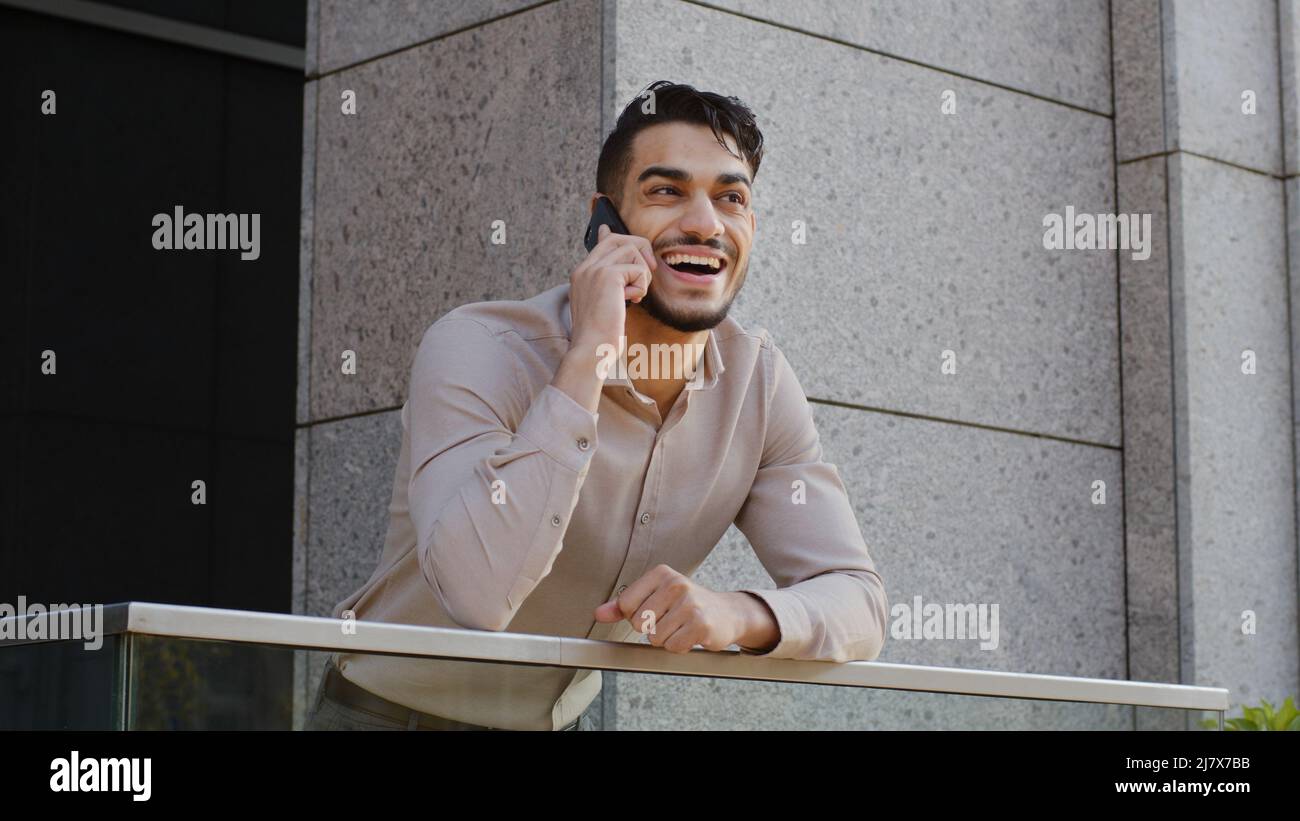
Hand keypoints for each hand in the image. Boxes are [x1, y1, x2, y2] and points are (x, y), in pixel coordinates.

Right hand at [568, 222, 655, 353]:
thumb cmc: (600, 334)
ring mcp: (595, 270)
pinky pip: (638, 269)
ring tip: (635, 294)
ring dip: (642, 272)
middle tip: (648, 271)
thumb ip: (613, 284)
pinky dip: (641, 285)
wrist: (592, 349)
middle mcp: (585, 268)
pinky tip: (632, 300)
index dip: (614, 236)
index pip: (602, 242)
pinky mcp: (608, 276)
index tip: (610, 230)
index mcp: (581, 274)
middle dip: (640, 250)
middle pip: (618, 238)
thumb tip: (627, 274)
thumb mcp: (605, 303)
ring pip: (632, 250)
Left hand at [592, 564, 751, 653]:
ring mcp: (690, 604)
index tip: (654, 610)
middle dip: (651, 628)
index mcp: (661, 574)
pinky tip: (690, 635)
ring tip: (681, 627)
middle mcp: (676, 584)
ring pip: (655, 637)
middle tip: (671, 620)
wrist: (727, 613)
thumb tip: (599, 613)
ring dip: (666, 639)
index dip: (635, 615)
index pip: (626, 604)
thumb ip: (624, 605)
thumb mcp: (655, 597)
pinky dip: (679, 647)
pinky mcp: (701, 625)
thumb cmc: (686, 604)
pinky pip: (672, 647)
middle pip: (639, 623)